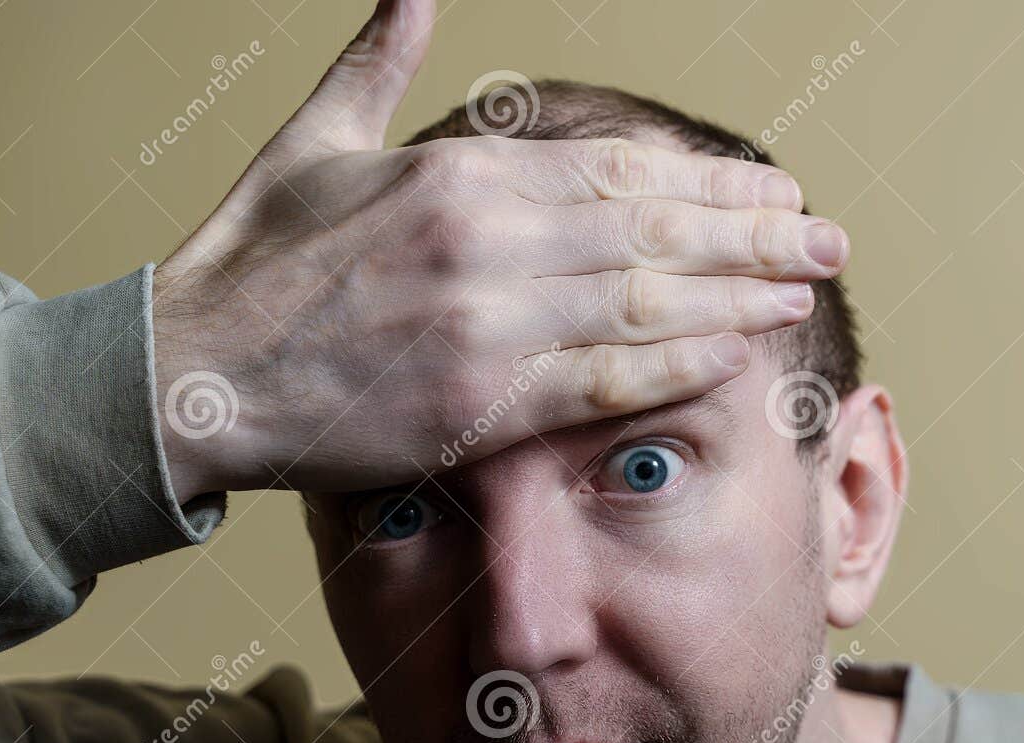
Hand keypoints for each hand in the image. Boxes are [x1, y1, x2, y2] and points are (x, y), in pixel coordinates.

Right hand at [151, 0, 847, 500]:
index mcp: (457, 172)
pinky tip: (737, 351)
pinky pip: (604, 380)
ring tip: (804, 287)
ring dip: (739, 294)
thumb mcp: (314, 138)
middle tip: (829, 235)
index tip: (772, 188)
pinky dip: (678, 363)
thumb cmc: (252, 260)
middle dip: (753, 234)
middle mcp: (486, 239)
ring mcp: (488, 324)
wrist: (194, 375)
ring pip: (647, 301)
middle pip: (655, 231)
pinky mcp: (479, 403)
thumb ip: (377, 59)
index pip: (620, 169)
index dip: (708, 180)